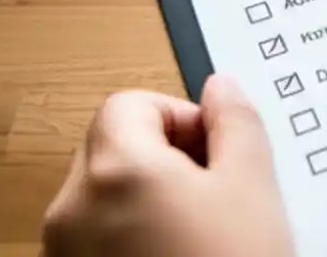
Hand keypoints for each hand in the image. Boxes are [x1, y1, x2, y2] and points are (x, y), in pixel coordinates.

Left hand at [42, 75, 291, 256]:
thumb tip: (220, 86)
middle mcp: (72, 208)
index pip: (130, 105)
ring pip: (103, 200)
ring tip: (201, 237)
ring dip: (147, 202)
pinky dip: (130, 243)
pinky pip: (94, 246)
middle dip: (164, 158)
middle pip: (110, 149)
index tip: (218, 152)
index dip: (179, 117)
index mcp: (116, 167)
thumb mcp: (253, 188)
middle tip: (217, 194)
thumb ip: (235, 123)